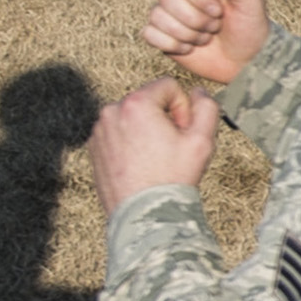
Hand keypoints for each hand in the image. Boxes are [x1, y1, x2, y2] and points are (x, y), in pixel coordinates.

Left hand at [89, 80, 220, 210]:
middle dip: (163, 118)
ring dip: (146, 131)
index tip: (181, 132)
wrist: (144, 214)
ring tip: (154, 159)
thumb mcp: (202, 140)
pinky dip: (129, 144)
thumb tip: (198, 92)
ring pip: (132, 118)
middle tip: (170, 148)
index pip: (168, 86)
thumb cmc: (172, 178)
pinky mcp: (94, 148)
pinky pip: (117, 134)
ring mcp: (99, 131)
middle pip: (148, 101)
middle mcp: (111, 111)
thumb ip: (206, 107)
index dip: (182, 108)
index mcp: (136, 103)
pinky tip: (140, 166)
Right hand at [142, 0, 273, 86]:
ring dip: (187, 34)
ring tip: (205, 37)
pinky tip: (189, 48)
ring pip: (158, 16)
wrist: (245, 60)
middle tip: (215, 26)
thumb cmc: (249, 26)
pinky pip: (149, 34)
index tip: (219, 11)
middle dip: (196, 19)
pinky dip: (172, 45)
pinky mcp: (160, 34)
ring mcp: (167, 12)